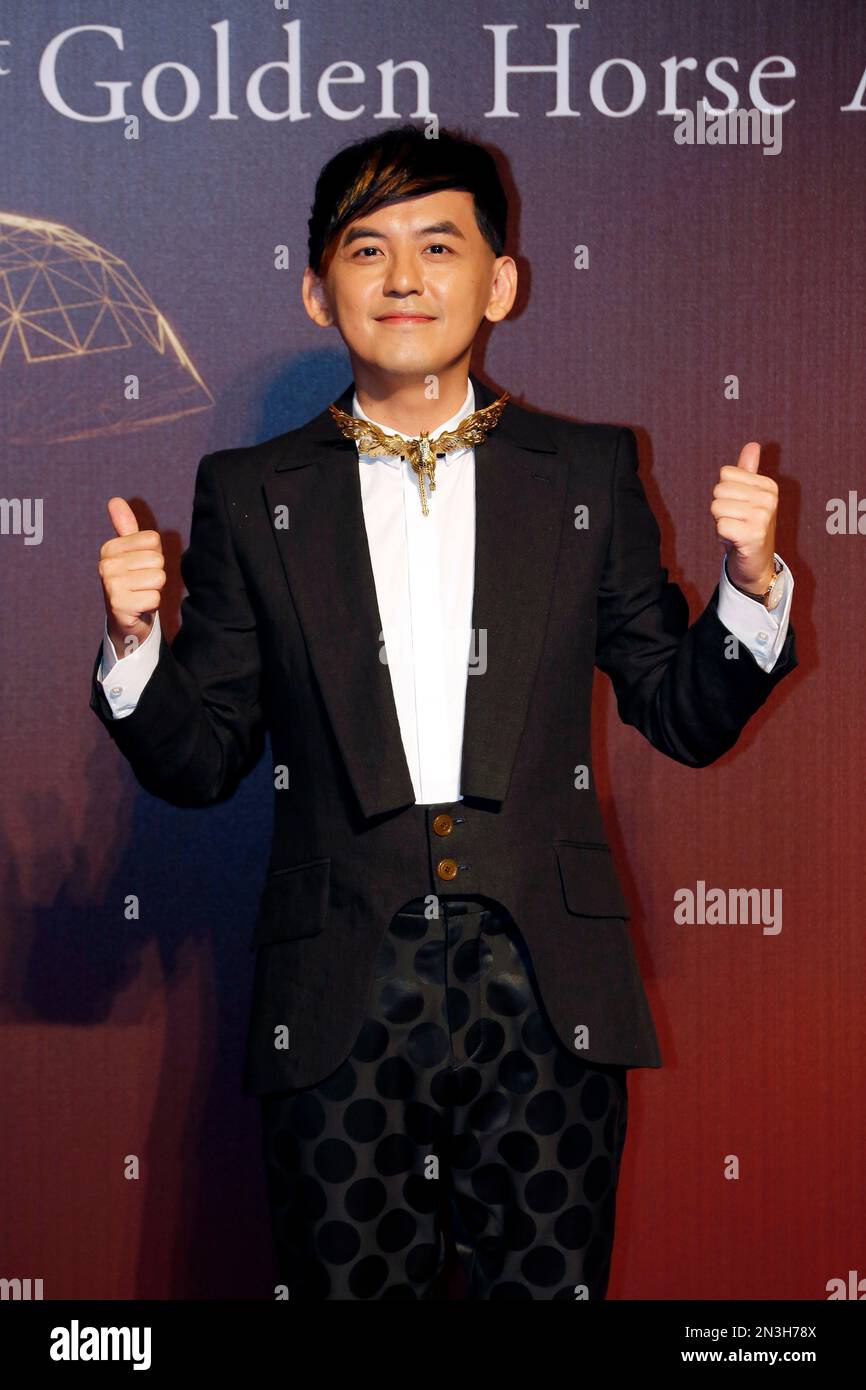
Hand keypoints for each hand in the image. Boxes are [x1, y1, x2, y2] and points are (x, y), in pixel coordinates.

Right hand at [99, 498, 164, 660]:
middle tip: (142, 584)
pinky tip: (139, 607)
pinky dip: (151, 605)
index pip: (153, 539)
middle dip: (156, 574)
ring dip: (155, 590)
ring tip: (141, 594)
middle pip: (157, 559)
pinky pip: (154, 598)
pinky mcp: (119, 606)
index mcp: (110, 548)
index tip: (141, 566)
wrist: (125, 619)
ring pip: (158, 578)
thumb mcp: (130, 552)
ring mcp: (111, 586)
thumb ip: (126, 527)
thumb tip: (115, 500)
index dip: (154, 555)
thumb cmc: (132, 581)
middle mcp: (106, 565)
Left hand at [711, 442, 777, 592]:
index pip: (725, 474)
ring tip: (735, 531)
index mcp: (768, 485)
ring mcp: (763, 517)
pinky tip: (734, 541)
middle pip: (718, 490)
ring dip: (720, 523)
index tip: (738, 508)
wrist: (756, 564)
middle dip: (720, 509)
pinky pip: (720, 525)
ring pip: (716, 508)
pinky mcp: (754, 535)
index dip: (725, 493)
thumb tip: (752, 445)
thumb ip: (747, 472)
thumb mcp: (748, 497)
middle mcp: (768, 499)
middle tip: (735, 522)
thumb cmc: (747, 528)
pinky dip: (721, 536)